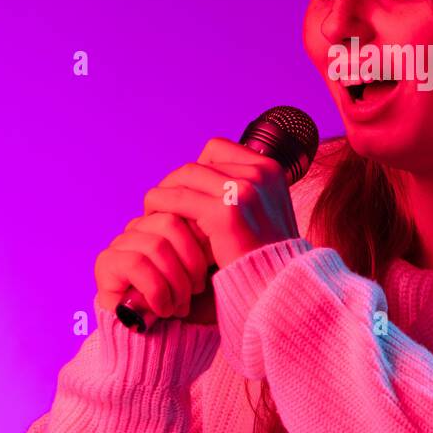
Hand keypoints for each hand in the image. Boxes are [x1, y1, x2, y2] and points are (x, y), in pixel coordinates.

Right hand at [94, 210, 217, 324]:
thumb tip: (211, 226)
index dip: (202, 239)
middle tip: (197, 291)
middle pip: (171, 222)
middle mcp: (140, 227)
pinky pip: (136, 263)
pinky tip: (163, 310)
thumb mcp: (206, 274)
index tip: (214, 267)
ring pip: (156, 244)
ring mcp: (121, 243)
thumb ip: (207, 245)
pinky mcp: (106, 263)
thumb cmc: (188, 310)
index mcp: (165, 222)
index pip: (185, 210)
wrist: (158, 349)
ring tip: (180, 306)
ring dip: (174, 280)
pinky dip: (156, 290)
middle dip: (190, 261)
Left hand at [143, 137, 299, 269]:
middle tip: (162, 203)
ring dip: (164, 192)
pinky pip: (178, 199)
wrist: (277, 284)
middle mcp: (259, 173)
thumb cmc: (263, 253)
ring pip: (184, 177)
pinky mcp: (226, 212)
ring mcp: (244, 190)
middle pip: (198, 163)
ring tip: (155, 211)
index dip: (197, 167)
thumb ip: (238, 189)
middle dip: (176, 183)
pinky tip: (156, 221)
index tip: (187, 190)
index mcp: (270, 169)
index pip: (217, 149)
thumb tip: (194, 176)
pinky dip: (161, 206)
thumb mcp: (261, 209)